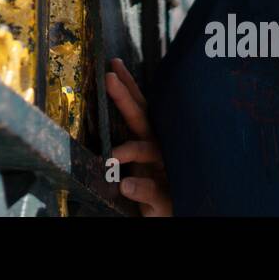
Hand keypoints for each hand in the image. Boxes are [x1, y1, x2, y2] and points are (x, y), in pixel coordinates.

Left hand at [106, 57, 172, 216]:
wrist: (170, 215)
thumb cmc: (153, 187)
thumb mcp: (139, 161)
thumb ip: (127, 140)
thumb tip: (108, 108)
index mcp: (150, 140)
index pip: (139, 108)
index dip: (128, 86)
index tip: (114, 64)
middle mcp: (158, 150)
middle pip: (142, 120)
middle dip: (125, 99)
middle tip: (109, 79)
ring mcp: (163, 172)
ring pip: (149, 153)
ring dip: (129, 150)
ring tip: (110, 156)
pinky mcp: (165, 199)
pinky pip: (153, 191)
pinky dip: (140, 187)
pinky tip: (126, 185)